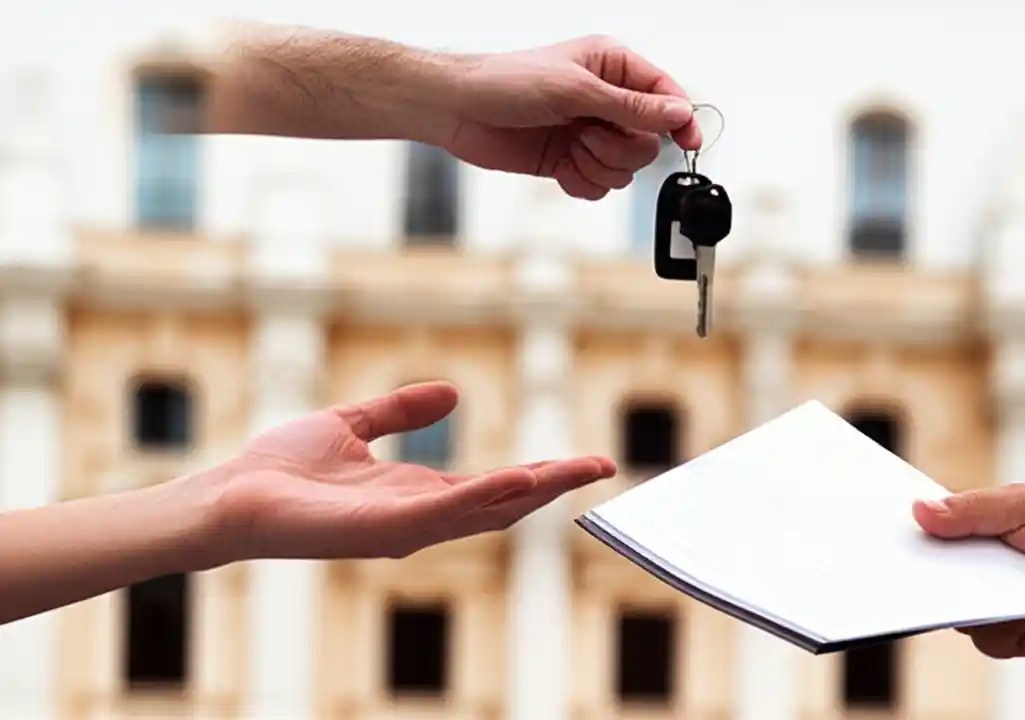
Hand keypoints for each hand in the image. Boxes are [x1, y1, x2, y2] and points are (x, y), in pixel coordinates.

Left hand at [200, 381, 614, 561]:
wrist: (230, 496)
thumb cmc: (281, 469)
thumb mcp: (353, 423)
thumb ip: (401, 411)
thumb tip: (453, 392)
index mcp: (418, 494)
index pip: (494, 486)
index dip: (541, 473)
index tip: (584, 460)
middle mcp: (421, 517)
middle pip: (504, 503)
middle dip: (556, 485)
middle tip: (603, 466)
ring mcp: (406, 527)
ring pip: (487, 510)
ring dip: (535, 491)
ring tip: (578, 470)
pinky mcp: (384, 529)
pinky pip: (445, 513)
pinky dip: (486, 495)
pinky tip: (519, 476)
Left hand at [442, 35, 702, 199]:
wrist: (458, 111)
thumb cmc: (508, 82)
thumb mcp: (575, 91)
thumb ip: (631, 107)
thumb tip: (678, 113)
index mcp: (612, 67)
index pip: (664, 94)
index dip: (679, 118)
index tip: (688, 141)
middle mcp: (605, 100)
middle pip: (648, 140)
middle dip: (620, 148)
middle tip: (589, 138)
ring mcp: (589, 133)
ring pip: (626, 168)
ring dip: (599, 166)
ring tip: (570, 150)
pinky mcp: (572, 161)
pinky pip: (601, 186)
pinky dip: (583, 183)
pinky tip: (561, 168)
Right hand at [912, 484, 1024, 656]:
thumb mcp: (1021, 506)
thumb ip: (970, 511)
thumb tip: (918, 511)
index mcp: (965, 531)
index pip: (920, 532)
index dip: (898, 533)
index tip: (876, 530)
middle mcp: (967, 570)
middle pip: (923, 574)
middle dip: (913, 571)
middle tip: (899, 567)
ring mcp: (981, 605)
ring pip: (947, 610)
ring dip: (957, 600)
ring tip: (967, 587)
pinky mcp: (1001, 636)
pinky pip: (979, 636)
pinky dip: (997, 624)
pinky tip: (1019, 611)